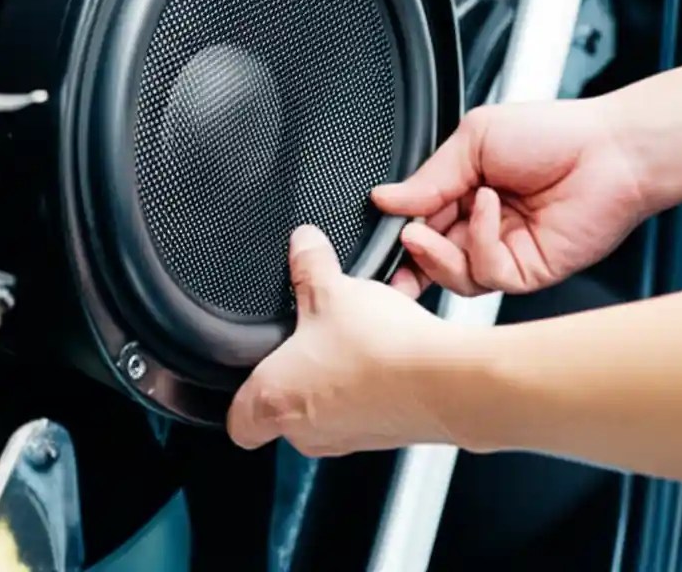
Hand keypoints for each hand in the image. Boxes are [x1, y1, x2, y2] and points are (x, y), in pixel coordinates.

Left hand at [227, 226, 476, 456]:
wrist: (444, 382)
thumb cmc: (378, 350)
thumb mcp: (333, 292)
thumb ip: (309, 265)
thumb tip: (302, 243)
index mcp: (273, 400)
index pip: (237, 423)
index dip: (240, 398)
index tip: (253, 375)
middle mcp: (306, 432)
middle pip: (284, 412)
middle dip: (298, 375)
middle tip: (311, 341)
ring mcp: (347, 438)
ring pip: (328, 410)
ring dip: (337, 379)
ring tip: (356, 339)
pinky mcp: (385, 437)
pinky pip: (367, 410)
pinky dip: (373, 386)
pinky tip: (389, 352)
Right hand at [373, 99, 649, 296]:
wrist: (611, 150)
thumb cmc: (556, 134)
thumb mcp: (474, 138)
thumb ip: (428, 176)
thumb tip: (386, 199)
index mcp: (465, 195)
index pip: (420, 224)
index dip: (398, 232)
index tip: (380, 230)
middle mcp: (482, 228)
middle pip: (430, 259)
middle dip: (409, 256)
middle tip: (401, 238)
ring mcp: (504, 252)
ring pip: (452, 276)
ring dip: (435, 255)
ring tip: (427, 228)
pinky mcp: (526, 272)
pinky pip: (487, 274)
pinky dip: (480, 242)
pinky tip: (488, 208)